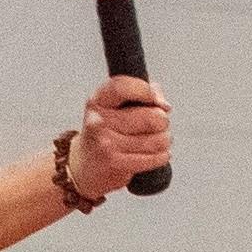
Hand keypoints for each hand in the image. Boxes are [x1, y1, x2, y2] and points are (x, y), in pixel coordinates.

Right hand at [65, 76, 170, 198]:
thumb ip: (141, 94)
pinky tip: (158, 153)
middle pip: (150, 117)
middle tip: (160, 124)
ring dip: (165, 140)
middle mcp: (98, 120)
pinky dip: (162, 156)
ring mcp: (105, 143)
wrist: (87, 165)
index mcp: (98, 100)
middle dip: (163, 121)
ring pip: (157, 139)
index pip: (121, 87)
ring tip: (158, 140)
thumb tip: (164, 105)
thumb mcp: (115, 106)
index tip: (156, 100)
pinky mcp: (115, 163)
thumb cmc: (107, 131)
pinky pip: (154, 157)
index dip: (145, 91)